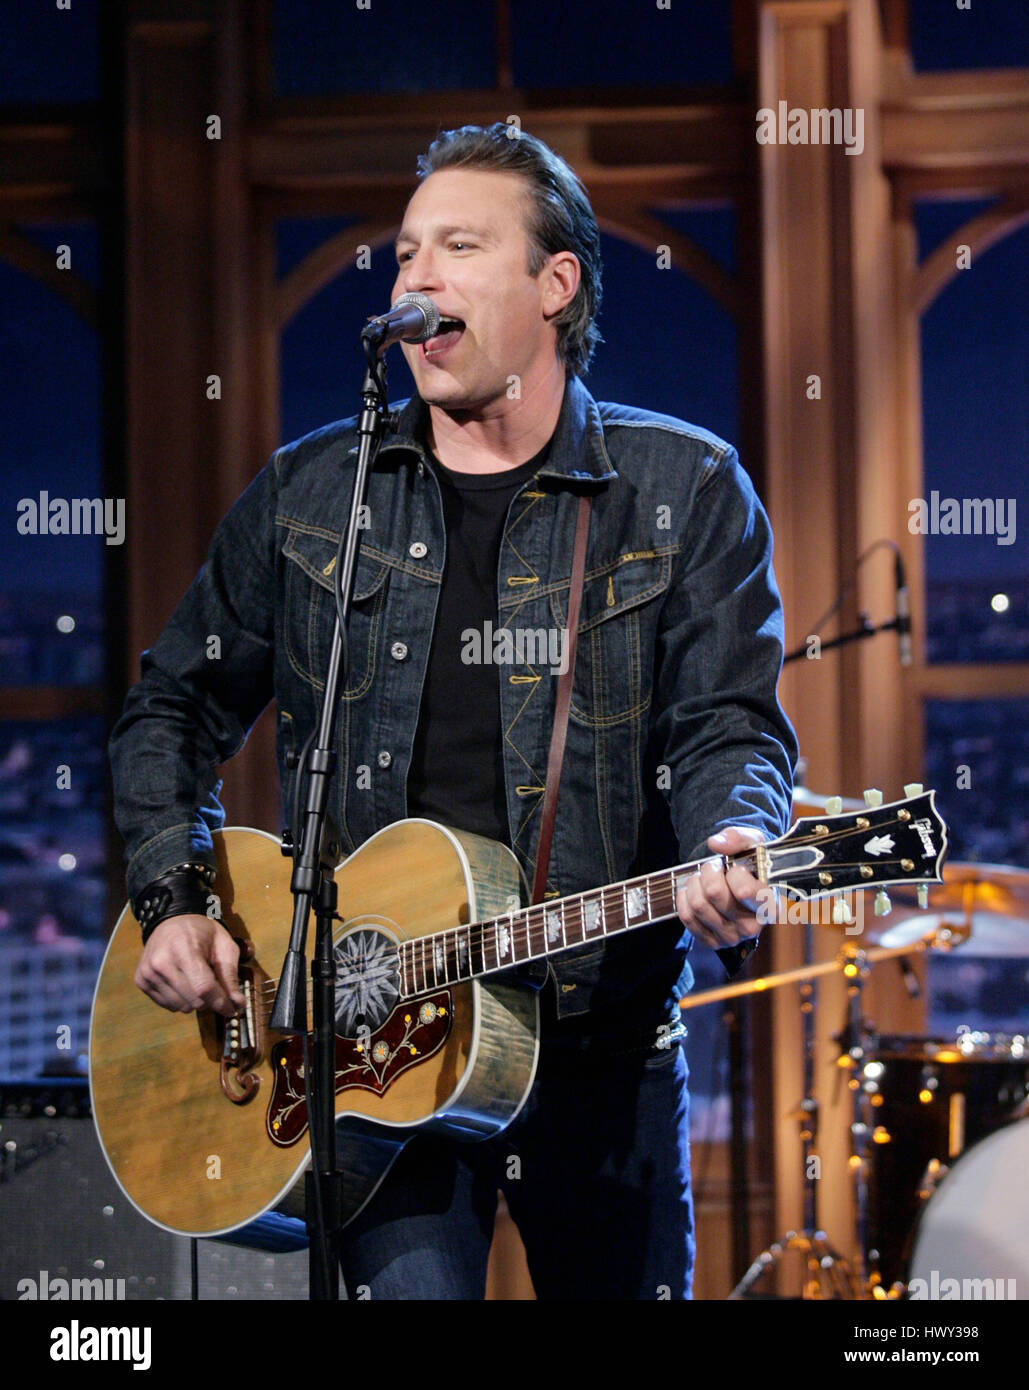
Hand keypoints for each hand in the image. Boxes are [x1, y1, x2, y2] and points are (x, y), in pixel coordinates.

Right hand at [134, 914, 243, 1016]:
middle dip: (209, 1000)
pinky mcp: (141, 981)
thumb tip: (237, 1004)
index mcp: (185, 949)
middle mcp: (161, 963)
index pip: (203, 987)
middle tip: (214, 985)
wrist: (172, 920)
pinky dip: (180, 999)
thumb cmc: (202, 932)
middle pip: (192, 1001)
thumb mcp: (224, 946)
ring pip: (180, 1007)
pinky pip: (167, 1005)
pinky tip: (182, 981)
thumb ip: (230, 975)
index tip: (232, 1009)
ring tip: (196, 980)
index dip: (220, 1002)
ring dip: (194, 1001)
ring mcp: (148, 973)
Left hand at [674, 826, 771, 949]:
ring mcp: (731, 937)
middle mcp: (753, 927)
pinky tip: (696, 892)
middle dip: (709, 872)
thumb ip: (738, 838)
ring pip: (697, 904)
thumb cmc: (750, 865)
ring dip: (696, 884)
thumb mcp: (752, 844)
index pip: (743, 890)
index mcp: (770, 905)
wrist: (741, 886)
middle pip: (714, 894)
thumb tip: (716, 844)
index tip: (737, 868)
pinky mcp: (711, 941)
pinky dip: (685, 898)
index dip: (734, 871)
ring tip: (705, 879)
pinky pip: (687, 916)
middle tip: (715, 868)